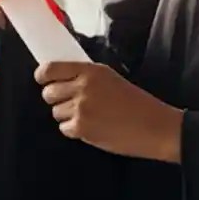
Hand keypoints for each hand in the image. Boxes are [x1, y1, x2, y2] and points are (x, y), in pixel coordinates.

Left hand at [36, 61, 183, 163]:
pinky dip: (75, 130)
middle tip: (74, 103)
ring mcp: (81, 108)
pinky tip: (94, 127)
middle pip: (48, 93)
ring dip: (68, 116)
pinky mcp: (81, 128)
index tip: (44, 80)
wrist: (155, 126)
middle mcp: (83, 87)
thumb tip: (62, 81)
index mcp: (92, 71)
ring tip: (91, 116)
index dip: (43, 76)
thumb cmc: (138, 103)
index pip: (51, 69)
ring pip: (56, 112)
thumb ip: (87, 78)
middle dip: (57, 99)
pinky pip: (64, 128)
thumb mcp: (113, 80)